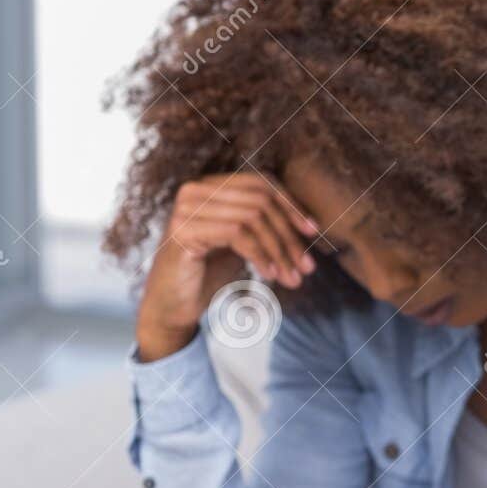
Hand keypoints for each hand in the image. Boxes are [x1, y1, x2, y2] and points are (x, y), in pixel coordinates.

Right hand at [136, 172, 320, 360]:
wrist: (173, 305)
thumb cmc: (209, 273)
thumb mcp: (245, 243)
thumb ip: (267, 227)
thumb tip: (311, 226)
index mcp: (211, 185)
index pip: (262, 182)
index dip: (291, 205)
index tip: (313, 231)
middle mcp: (196, 189)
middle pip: (261, 202)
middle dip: (289, 236)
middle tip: (307, 267)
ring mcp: (187, 207)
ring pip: (252, 218)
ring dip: (279, 251)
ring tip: (292, 277)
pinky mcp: (183, 229)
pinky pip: (236, 234)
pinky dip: (260, 255)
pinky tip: (269, 275)